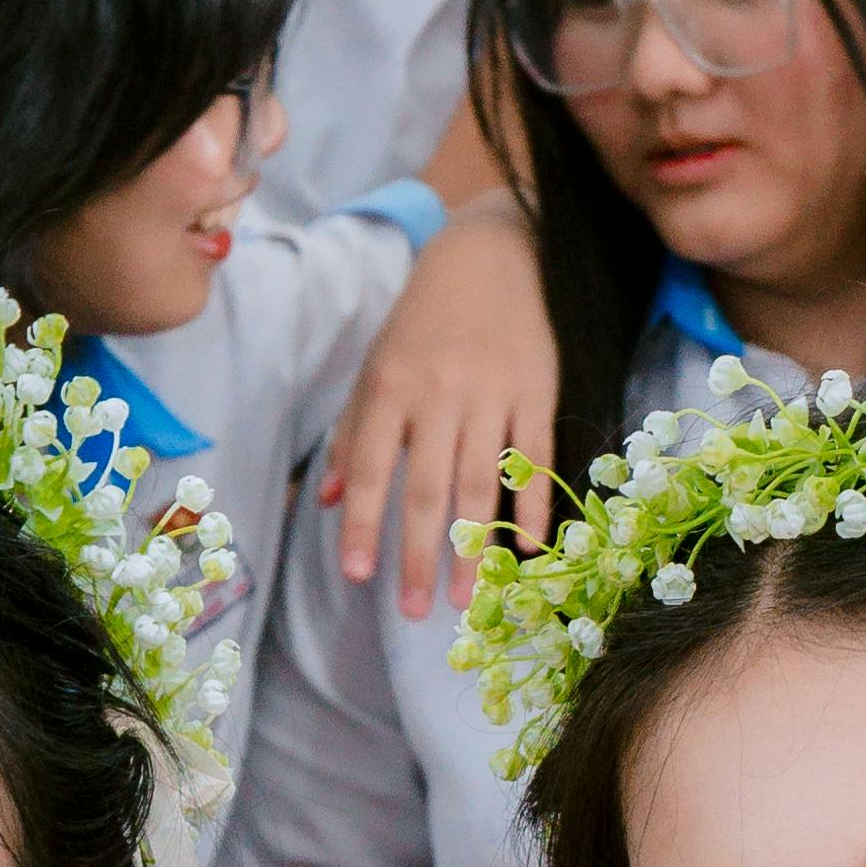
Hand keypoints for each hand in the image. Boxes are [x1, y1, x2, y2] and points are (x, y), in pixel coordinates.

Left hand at [318, 199, 557, 614]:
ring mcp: (493, 395)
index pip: (373, 468)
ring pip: (481, 484)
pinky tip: (526, 550)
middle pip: (427, 489)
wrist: (495, 256)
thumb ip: (354, 434)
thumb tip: (327, 501)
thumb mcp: (377, 367)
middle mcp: (440, 395)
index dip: (363, 525)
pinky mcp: (538, 394)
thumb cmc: (424, 320)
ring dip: (471, 547)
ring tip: (464, 601)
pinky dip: (533, 505)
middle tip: (413, 611)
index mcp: (392, 388)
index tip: (359, 577)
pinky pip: (534, 459)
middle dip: (418, 554)